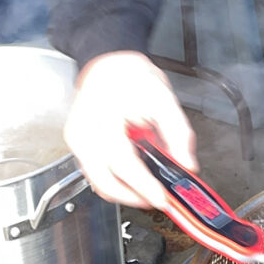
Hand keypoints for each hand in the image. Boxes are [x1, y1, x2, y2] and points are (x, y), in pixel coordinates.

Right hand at [65, 52, 197, 209]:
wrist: (110, 65)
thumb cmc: (132, 77)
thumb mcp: (164, 100)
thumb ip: (179, 134)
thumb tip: (187, 165)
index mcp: (104, 117)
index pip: (123, 162)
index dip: (143, 185)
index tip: (162, 198)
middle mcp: (84, 132)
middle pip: (104, 181)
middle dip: (133, 197)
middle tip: (158, 198)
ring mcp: (77, 141)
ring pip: (98, 182)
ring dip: (125, 192)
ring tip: (150, 188)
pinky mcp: (77, 146)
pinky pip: (95, 173)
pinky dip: (115, 181)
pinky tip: (134, 176)